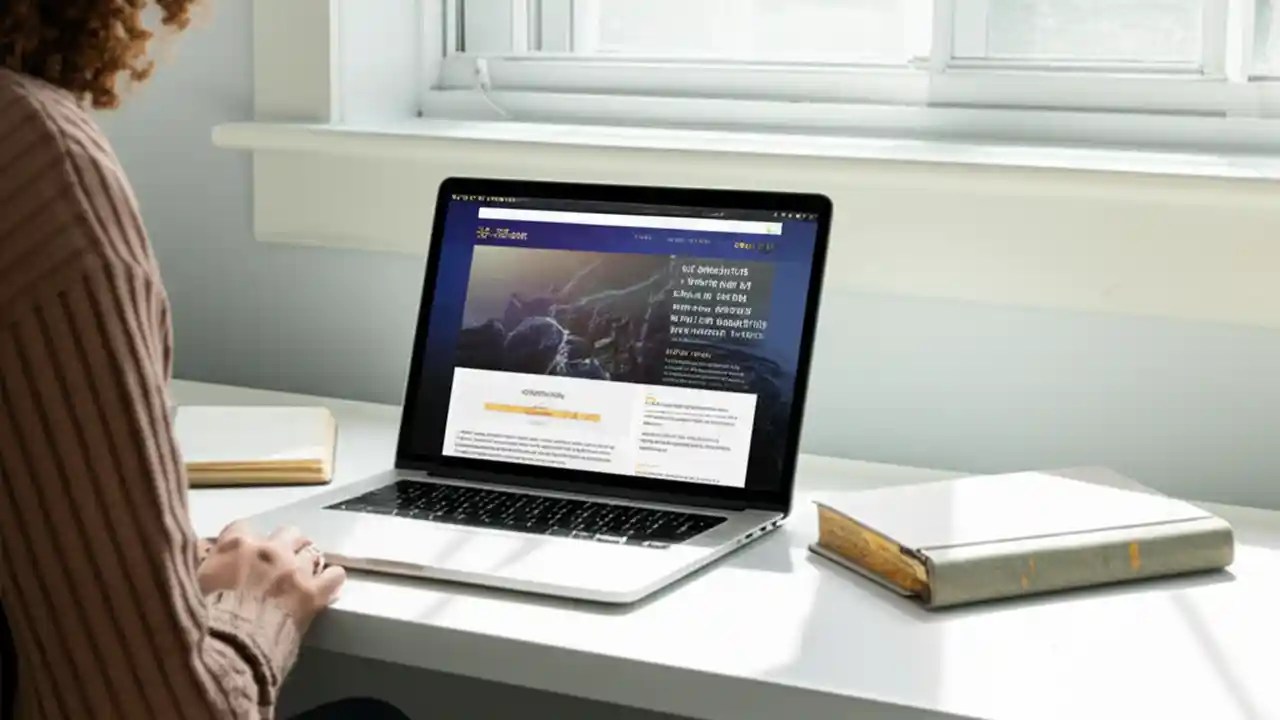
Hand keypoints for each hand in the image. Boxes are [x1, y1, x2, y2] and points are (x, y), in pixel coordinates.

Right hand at [198, 521, 346, 631]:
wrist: (230, 650)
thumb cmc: (205, 622)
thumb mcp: (193, 586)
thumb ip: (204, 567)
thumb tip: (200, 557)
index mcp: (235, 546)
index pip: (243, 527)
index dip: (245, 542)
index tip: (244, 555)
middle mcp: (268, 550)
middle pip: (287, 532)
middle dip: (284, 545)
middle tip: (280, 563)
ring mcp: (294, 568)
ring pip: (311, 550)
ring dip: (306, 562)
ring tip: (303, 575)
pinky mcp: (314, 591)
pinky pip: (334, 575)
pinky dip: (331, 580)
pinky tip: (326, 586)